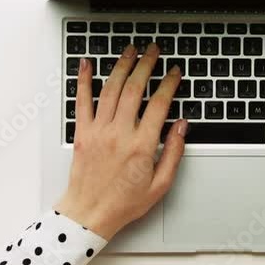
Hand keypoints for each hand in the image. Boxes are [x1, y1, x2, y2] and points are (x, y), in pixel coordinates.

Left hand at [56, 43, 187, 239]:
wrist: (89, 214)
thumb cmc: (124, 202)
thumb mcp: (160, 184)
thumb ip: (173, 152)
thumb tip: (182, 126)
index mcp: (141, 146)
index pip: (159, 104)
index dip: (169, 84)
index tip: (174, 73)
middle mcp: (119, 134)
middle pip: (134, 89)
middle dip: (146, 65)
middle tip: (153, 51)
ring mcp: (98, 131)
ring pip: (110, 89)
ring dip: (121, 66)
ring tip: (130, 51)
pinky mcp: (82, 133)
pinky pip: (82, 101)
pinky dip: (83, 80)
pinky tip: (87, 65)